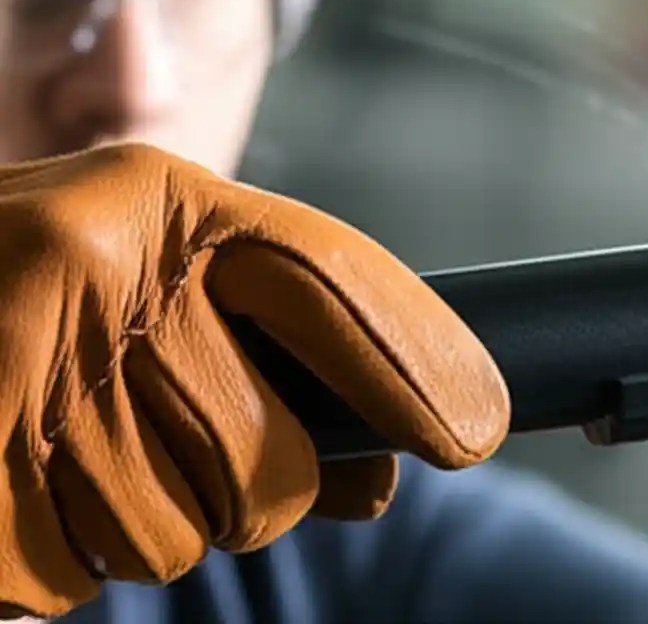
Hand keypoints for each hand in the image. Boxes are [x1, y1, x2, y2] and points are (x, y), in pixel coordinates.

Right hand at [0, 144, 508, 617]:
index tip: (469, 431)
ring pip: (173, 535)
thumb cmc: (30, 300)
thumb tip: (379, 476)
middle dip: (256, 494)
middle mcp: (98, 261)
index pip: (332, 284)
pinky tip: (24, 480)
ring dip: (145, 525)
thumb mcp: (155, 295)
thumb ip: (275, 371)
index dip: (415, 365)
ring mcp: (19, 354)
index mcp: (166, 204)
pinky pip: (67, 576)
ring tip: (78, 450)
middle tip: (189, 452)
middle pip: (268, 462)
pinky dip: (58, 556)